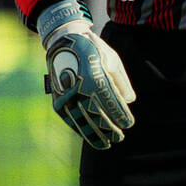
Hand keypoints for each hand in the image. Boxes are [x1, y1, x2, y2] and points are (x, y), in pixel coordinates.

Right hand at [37, 0, 134, 149]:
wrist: (63, 42)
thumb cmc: (93, 51)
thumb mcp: (112, 60)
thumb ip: (121, 82)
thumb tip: (128, 101)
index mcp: (94, 76)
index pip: (111, 103)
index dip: (120, 116)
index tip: (129, 123)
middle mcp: (78, 88)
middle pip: (97, 115)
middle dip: (110, 129)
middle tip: (119, 137)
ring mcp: (66, 95)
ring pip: (82, 121)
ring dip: (95, 135)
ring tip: (106, 143)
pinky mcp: (57, 100)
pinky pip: (70, 120)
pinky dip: (81, 130)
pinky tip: (91, 136)